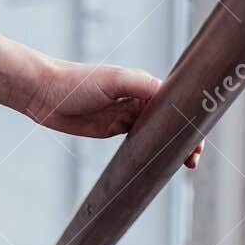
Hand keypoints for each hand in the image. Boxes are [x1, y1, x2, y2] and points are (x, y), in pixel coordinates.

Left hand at [19, 55, 204, 168]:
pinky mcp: (112, 129)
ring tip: (184, 163)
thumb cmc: (78, 82)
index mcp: (142, 85)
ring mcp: (125, 115)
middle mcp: (137, 98)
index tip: (197, 139)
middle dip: (183, 138)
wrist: (47, 95)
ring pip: (156, 132)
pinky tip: (157, 161)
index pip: (175, 102)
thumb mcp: (113, 80)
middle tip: (194, 159)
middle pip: (169, 119)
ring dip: (169, 146)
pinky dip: (150, 150)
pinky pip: (137, 140)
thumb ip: (139, 85)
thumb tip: (166, 91)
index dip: (188, 121)